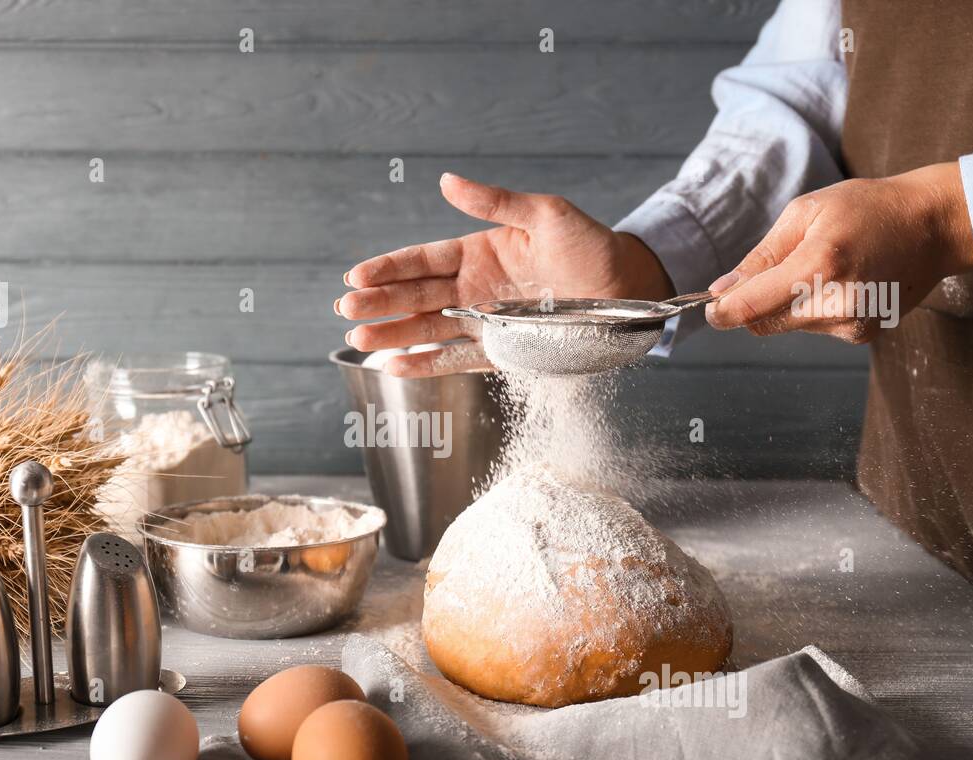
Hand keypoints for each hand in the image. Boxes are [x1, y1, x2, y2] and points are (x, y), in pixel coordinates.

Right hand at [338, 172, 672, 375]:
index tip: (355, 275)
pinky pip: (457, 360)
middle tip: (344, 311)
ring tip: (357, 342)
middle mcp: (473, 289)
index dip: (388, 267)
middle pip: (415, 296)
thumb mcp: (546, 214)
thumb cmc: (590, 246)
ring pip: (428, 329)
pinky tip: (396, 365)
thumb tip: (447, 181)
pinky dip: (427, 364)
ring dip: (393, 334)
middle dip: (378, 304)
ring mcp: (484, 322)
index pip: (422, 260)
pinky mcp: (502, 352)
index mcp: (478, 253)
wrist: (628, 289)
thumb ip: (496, 201)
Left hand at [705, 162, 972, 342]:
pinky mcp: (862, 334)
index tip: (709, 307)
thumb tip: (722, 291)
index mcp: (819, 265)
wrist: (933, 225)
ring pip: (787, 326)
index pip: (750, 308)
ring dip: (786, 304)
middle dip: (753, 304)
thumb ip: (761, 257)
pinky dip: (812, 309)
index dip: (721, 312)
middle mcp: (836, 302)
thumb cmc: (868, 208)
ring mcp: (852, 323)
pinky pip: (814, 328)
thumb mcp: (806, 213)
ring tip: (821, 267)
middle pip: (762, 323)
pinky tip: (841, 282)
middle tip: (771, 272)